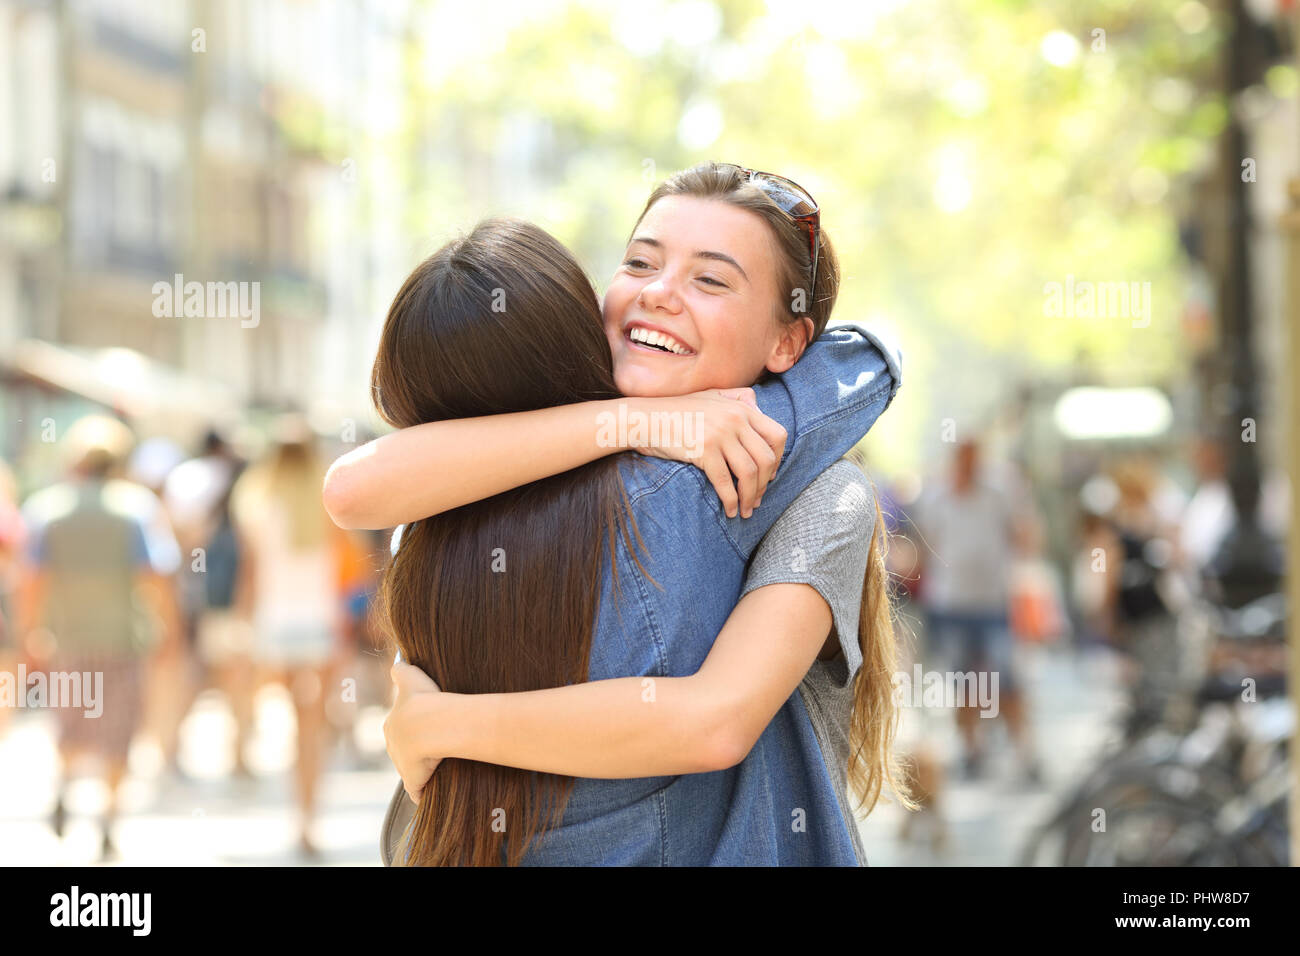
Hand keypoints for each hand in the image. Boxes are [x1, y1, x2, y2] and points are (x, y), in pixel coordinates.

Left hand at [383, 659, 443, 803]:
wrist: (428, 725)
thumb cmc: (424, 700)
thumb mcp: (411, 678)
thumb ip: (401, 671)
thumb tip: (396, 663)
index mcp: (392, 725)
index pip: (400, 729)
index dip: (413, 730)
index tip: (426, 729)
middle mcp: (393, 746)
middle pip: (402, 751)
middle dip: (413, 753)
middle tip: (434, 750)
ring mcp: (402, 766)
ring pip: (410, 770)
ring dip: (420, 771)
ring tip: (437, 769)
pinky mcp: (412, 781)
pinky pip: (417, 789)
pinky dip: (422, 791)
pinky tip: (430, 793)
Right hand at [630, 389, 785, 518]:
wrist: (644, 418)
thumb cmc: (676, 412)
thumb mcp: (710, 396)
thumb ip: (737, 398)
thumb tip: (758, 407)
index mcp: (741, 407)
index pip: (778, 435)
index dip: (779, 459)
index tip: (770, 476)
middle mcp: (735, 418)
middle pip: (766, 458)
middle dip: (766, 484)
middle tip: (756, 499)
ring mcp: (720, 434)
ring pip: (750, 473)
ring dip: (750, 497)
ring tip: (745, 510)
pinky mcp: (704, 450)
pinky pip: (726, 482)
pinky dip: (731, 501)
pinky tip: (729, 511)